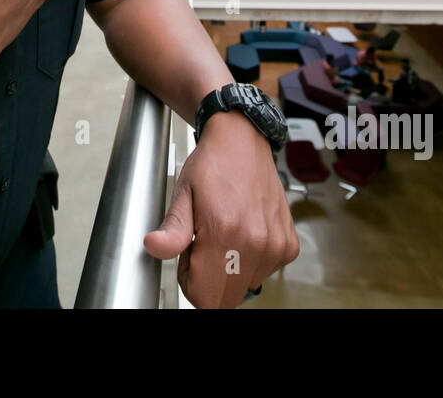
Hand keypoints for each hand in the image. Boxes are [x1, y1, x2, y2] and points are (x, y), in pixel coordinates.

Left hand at [143, 111, 298, 307]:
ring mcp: (275, 246)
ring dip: (231, 271)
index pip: (206, 299)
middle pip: (227, 299)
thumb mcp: (183, 195)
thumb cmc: (212, 166)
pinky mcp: (289, 246)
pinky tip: (244, 233)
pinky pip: (265, 273)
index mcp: (224, 233)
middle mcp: (255, 243)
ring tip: (224, 235)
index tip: (188, 258)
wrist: (243, 142)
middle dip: (210, 280)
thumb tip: (154, 247)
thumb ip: (173, 230)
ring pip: (246, 287)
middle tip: (204, 245)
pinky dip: (251, 262)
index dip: (190, 283)